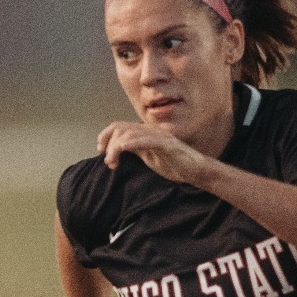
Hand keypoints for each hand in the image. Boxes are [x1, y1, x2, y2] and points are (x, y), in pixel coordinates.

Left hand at [98, 121, 212, 186]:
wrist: (195, 171)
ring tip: (113, 162)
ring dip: (116, 147)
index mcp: (145, 132)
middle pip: (121, 128)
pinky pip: (147, 140)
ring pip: (130, 133)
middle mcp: (150, 130)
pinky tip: (124, 148)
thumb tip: (118, 149)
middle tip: (109, 162)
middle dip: (109, 144)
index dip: (105, 135)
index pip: (119, 126)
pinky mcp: (167, 144)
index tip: (100, 150)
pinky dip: (133, 142)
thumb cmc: (174, 164)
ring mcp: (159, 136)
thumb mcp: (148, 156)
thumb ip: (135, 149)